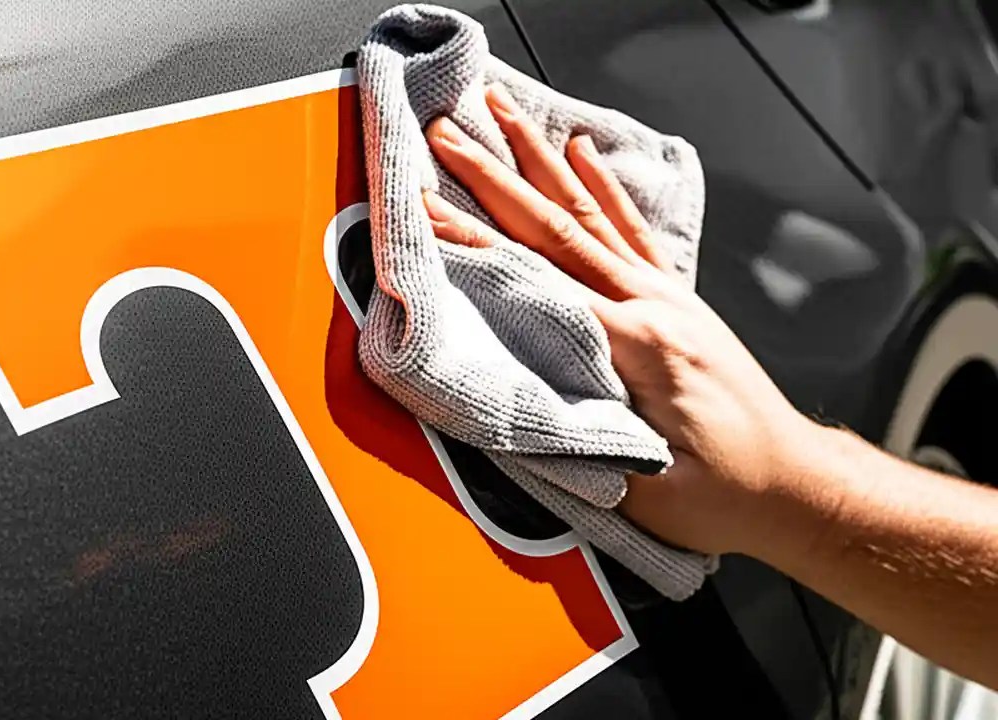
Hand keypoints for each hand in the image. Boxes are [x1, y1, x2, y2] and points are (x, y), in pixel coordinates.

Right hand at [424, 86, 818, 556]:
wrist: (793, 485)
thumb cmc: (722, 495)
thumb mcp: (638, 485)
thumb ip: (572, 437)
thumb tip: (506, 397)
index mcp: (636, 346)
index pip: (536, 279)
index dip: (474, 242)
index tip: (427, 208)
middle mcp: (652, 304)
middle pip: (556, 227)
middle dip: (494, 177)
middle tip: (448, 134)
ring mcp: (667, 295)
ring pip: (590, 213)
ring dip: (541, 160)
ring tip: (505, 114)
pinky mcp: (676, 300)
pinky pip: (631, 229)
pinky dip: (603, 186)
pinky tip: (582, 151)